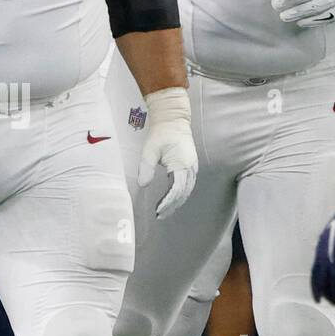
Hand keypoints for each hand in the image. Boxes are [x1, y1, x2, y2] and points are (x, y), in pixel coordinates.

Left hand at [137, 86, 198, 218]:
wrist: (173, 120)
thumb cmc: (161, 134)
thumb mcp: (149, 150)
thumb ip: (146, 168)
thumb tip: (142, 185)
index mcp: (181, 164)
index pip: (177, 189)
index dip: (168, 202)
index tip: (159, 210)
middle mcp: (190, 167)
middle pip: (183, 193)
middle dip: (172, 205)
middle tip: (160, 215)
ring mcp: (192, 167)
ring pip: (187, 190)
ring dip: (177, 202)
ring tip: (165, 211)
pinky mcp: (190, 166)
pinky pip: (188, 184)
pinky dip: (181, 195)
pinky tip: (172, 200)